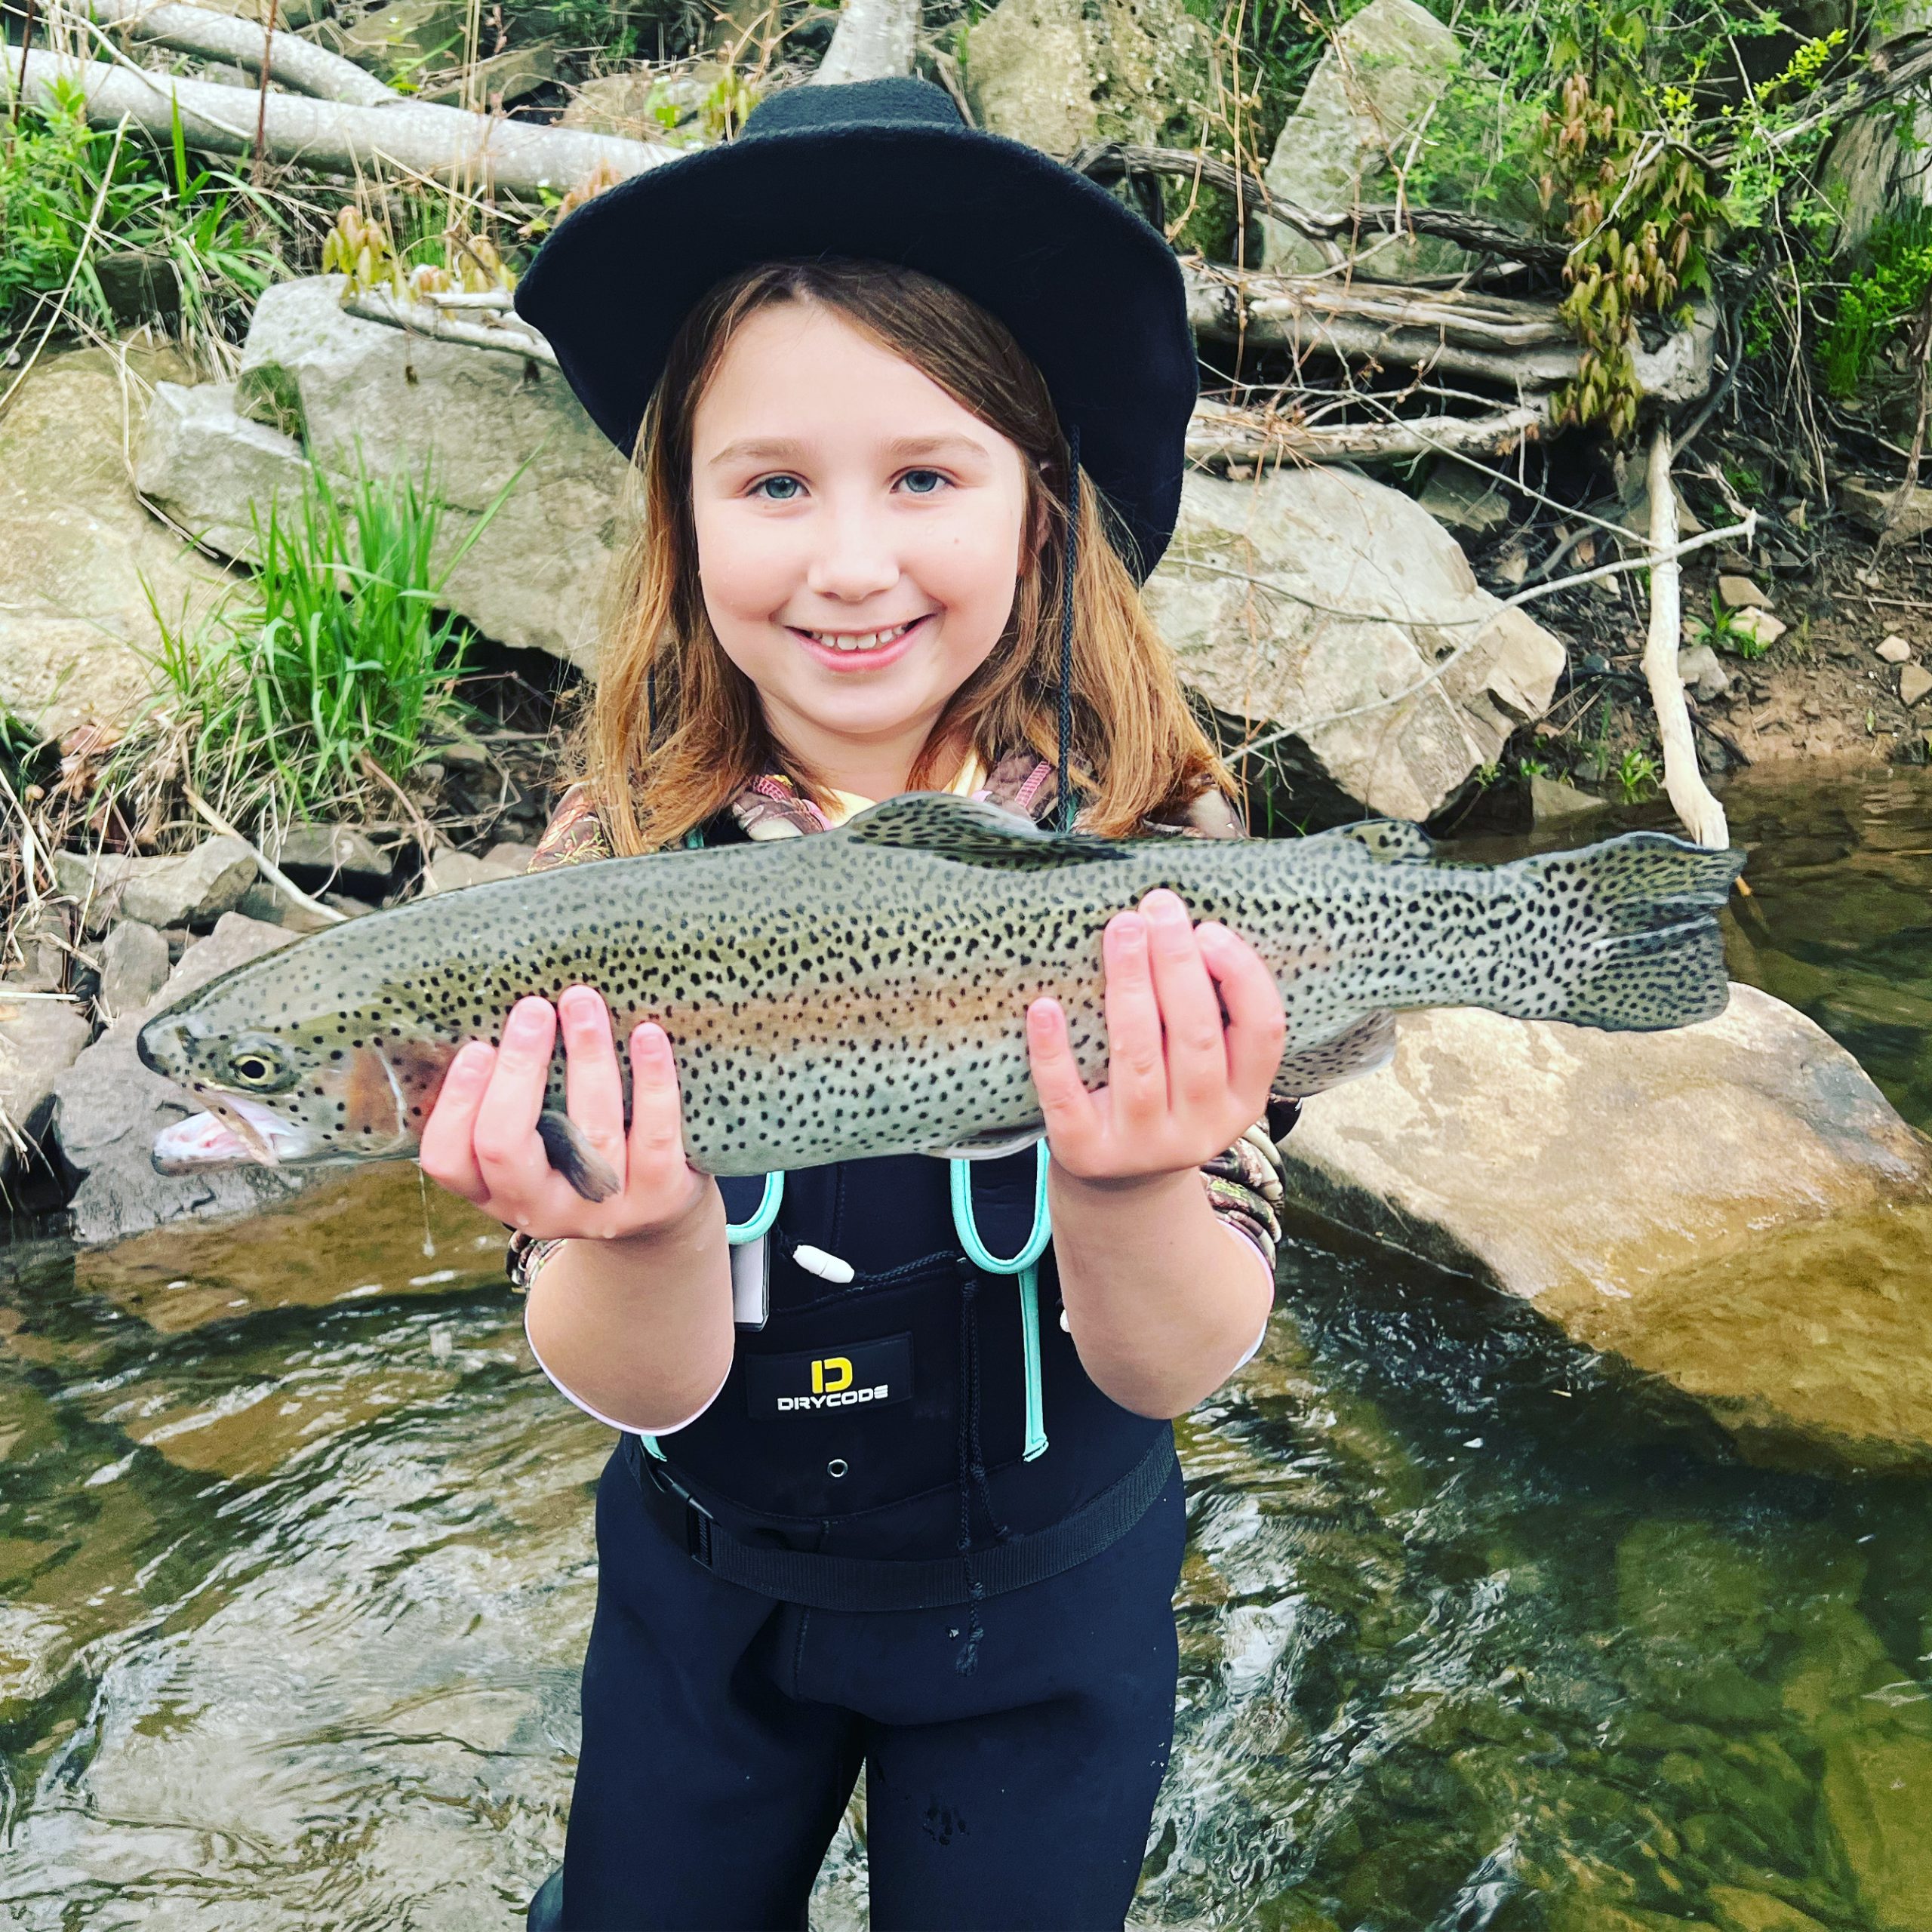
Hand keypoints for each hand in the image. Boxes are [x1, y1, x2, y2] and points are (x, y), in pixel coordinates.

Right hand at [418, 986, 713, 1240]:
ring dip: (586, 1057)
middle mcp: (537, 1207)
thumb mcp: (535, 1140)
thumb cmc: (578, 1153)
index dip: (457, 1104)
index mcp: (492, 1189)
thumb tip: (504, 1014)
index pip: (448, 1159)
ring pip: (587, 1131)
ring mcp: (598, 1208)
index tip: (477, 1046)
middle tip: (532, 1008)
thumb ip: (510, 1098)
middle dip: (518, 1071)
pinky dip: (651, 1081)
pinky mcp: (657, 1197)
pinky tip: (647, 1034)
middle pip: (506, 1146)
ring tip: (583, 1002)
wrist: (656, 1211)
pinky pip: (654, 1135)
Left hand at [1026, 889, 1285, 1185]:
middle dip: (1177, 965)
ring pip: (1137, 1060)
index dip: (1241, 977)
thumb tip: (1180, 925)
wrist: (1122, 1186)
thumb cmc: (1166, 1098)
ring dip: (1130, 987)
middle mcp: (1202, 1126)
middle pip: (1196, 1038)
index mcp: (1244, 1097)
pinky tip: (1044, 1006)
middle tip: (1157, 908)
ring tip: (1121, 930)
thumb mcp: (1208, 1073)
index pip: (1263, 1032)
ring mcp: (1144, 1144)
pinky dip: (1053, 1051)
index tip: (1209, 929)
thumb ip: (1209, 1016)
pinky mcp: (1087, 1152)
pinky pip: (1067, 1097)